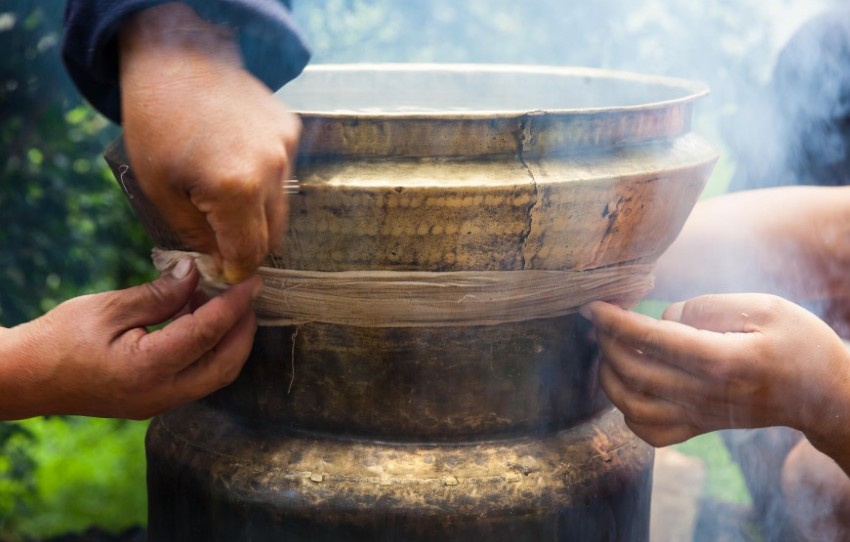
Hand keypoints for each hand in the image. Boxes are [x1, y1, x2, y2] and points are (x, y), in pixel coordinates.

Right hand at [0, 259, 262, 419]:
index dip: (235, 305)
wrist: (25, 378)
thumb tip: (196, 272)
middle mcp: (160, 395)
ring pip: (216, 376)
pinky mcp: (155, 402)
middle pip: (226, 365)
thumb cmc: (59, 338)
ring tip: (226, 302)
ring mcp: (159, 404)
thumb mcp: (109, 307)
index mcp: (147, 369)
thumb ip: (159, 293)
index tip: (253, 280)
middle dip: (244, 328)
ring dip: (230, 341)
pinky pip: (199, 379)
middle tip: (248, 294)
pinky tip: (202, 321)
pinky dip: (211, 351)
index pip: (208, 334)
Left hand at [118, 3, 300, 283]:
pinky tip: (234, 164)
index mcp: (238, 190)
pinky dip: (263, 182)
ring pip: (280, 207)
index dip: (235, 270)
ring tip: (222, 199)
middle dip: (247, 246)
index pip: (250, 253)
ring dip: (256, 215)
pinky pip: (282, 174)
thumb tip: (215, 261)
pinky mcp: (290, 130)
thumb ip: (193, 234)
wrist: (178, 55)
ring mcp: (286, 148)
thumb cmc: (157, 121)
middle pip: (272, 236)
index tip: (222, 272)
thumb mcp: (159, 189)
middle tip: (219, 242)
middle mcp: (272, 171)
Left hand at [580, 294, 849, 447]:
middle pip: (635, 372)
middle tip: (599, 320)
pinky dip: (627, 412)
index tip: (592, 306)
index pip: (653, 341)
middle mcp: (707, 394)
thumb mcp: (764, 307)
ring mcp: (702, 416)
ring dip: (608, 377)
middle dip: (606, 343)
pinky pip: (650, 433)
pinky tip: (628, 386)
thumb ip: (707, 308)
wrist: (826, 393)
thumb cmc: (797, 342)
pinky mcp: (700, 427)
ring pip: (633, 407)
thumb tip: (662, 320)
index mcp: (724, 360)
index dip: (615, 322)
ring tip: (606, 350)